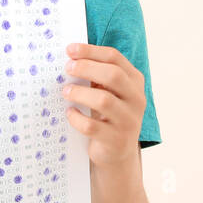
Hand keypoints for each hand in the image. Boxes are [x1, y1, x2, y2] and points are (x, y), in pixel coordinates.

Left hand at [61, 43, 144, 167]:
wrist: (118, 152)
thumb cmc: (109, 115)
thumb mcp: (110, 92)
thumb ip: (99, 76)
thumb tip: (72, 59)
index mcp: (135, 82)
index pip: (115, 58)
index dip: (91, 52)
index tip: (70, 50)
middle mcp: (136, 99)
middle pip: (113, 75)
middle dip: (87, 68)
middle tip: (67, 68)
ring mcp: (128, 121)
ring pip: (104, 100)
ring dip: (80, 93)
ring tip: (66, 92)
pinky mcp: (115, 140)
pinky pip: (92, 126)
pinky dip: (77, 118)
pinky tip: (71, 113)